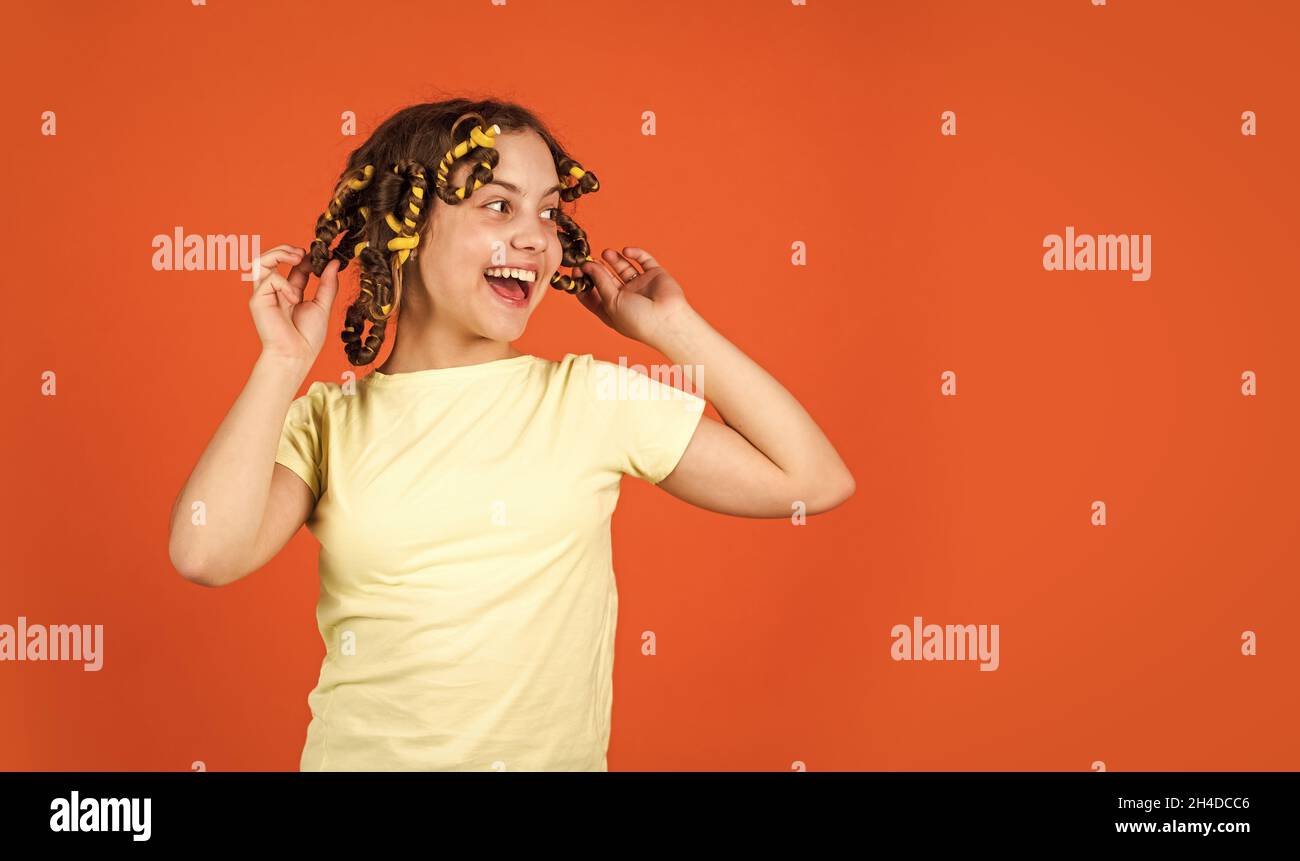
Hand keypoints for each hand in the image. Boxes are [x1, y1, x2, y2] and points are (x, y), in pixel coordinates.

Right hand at [248, 243, 340, 366]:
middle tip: (303, 252)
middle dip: (286, 248)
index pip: (293, 266)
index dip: (305, 256)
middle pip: (272, 258)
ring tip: (298, 257)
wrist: (296, 355)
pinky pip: (269, 278)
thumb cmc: (307, 337)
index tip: (321, 255)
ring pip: (261, 261)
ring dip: (279, 253)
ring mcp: (264, 295)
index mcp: (290, 292)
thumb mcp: (323, 305)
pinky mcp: (257, 300)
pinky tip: (294, 298)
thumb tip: (334, 262)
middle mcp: (274, 291)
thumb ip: (327, 284)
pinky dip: (285, 283)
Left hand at [576, 247, 692, 347]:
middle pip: (606, 278)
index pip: (592, 295)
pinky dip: (635, 253)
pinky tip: (626, 251)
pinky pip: (643, 260)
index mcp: (611, 309)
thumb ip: (599, 282)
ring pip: (623, 267)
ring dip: (613, 259)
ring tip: (606, 253)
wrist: (667, 320)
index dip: (583, 283)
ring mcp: (639, 285)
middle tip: (588, 258)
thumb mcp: (611, 303)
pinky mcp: (654, 275)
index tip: (576, 270)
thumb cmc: (637, 320)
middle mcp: (625, 297)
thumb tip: (587, 265)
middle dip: (596, 268)